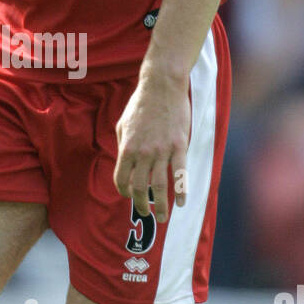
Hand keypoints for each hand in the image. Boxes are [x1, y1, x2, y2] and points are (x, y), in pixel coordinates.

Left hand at [113, 66, 190, 221]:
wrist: (162, 86)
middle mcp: (143, 153)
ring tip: (163, 217)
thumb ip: (123, 145)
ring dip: (161, 205)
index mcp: (127, 148)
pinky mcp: (179, 147)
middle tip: (146, 213)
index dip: (124, 192)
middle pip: (139, 188)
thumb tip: (124, 162)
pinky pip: (180, 174)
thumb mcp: (122, 124)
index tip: (129, 196)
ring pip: (159, 186)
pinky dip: (182, 191)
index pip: (121, 179)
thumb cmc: (141, 104)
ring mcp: (162, 151)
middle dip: (141, 204)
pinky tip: (182, 202)